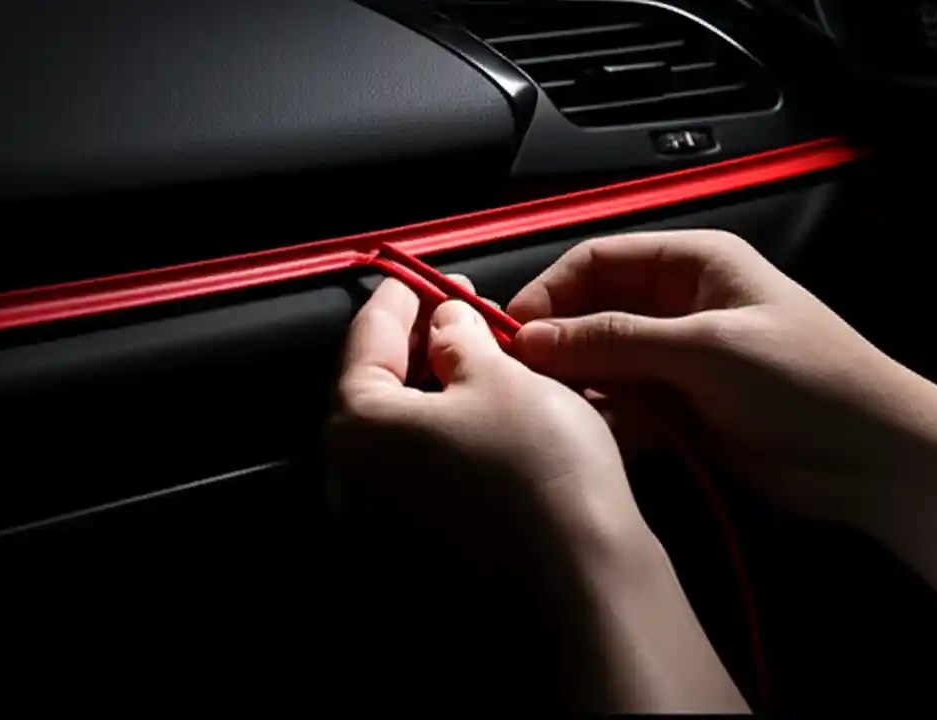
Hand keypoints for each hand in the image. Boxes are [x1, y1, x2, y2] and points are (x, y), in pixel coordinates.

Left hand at [329, 276, 644, 561]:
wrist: (583, 576)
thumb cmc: (537, 463)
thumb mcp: (499, 375)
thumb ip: (459, 336)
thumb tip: (446, 320)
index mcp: (356, 422)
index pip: (367, 336)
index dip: (402, 296)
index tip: (427, 274)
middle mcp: (353, 471)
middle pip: (377, 382)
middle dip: (419, 340)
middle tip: (461, 309)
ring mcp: (384, 511)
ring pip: (402, 424)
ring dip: (436, 383)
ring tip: (482, 352)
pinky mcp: (420, 535)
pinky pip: (422, 460)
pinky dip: (446, 426)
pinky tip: (487, 407)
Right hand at [507, 229, 936, 601]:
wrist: (869, 459)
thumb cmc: (803, 381)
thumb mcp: (705, 347)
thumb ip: (614, 339)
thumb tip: (531, 338)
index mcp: (692, 264)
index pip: (597, 259)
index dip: (549, 290)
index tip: (513, 333)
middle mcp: (676, 304)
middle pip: (591, 310)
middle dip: (555, 340)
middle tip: (519, 377)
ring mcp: (674, 357)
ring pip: (598, 360)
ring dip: (573, 382)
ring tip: (549, 409)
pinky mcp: (675, 405)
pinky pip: (618, 402)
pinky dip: (599, 415)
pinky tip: (586, 432)